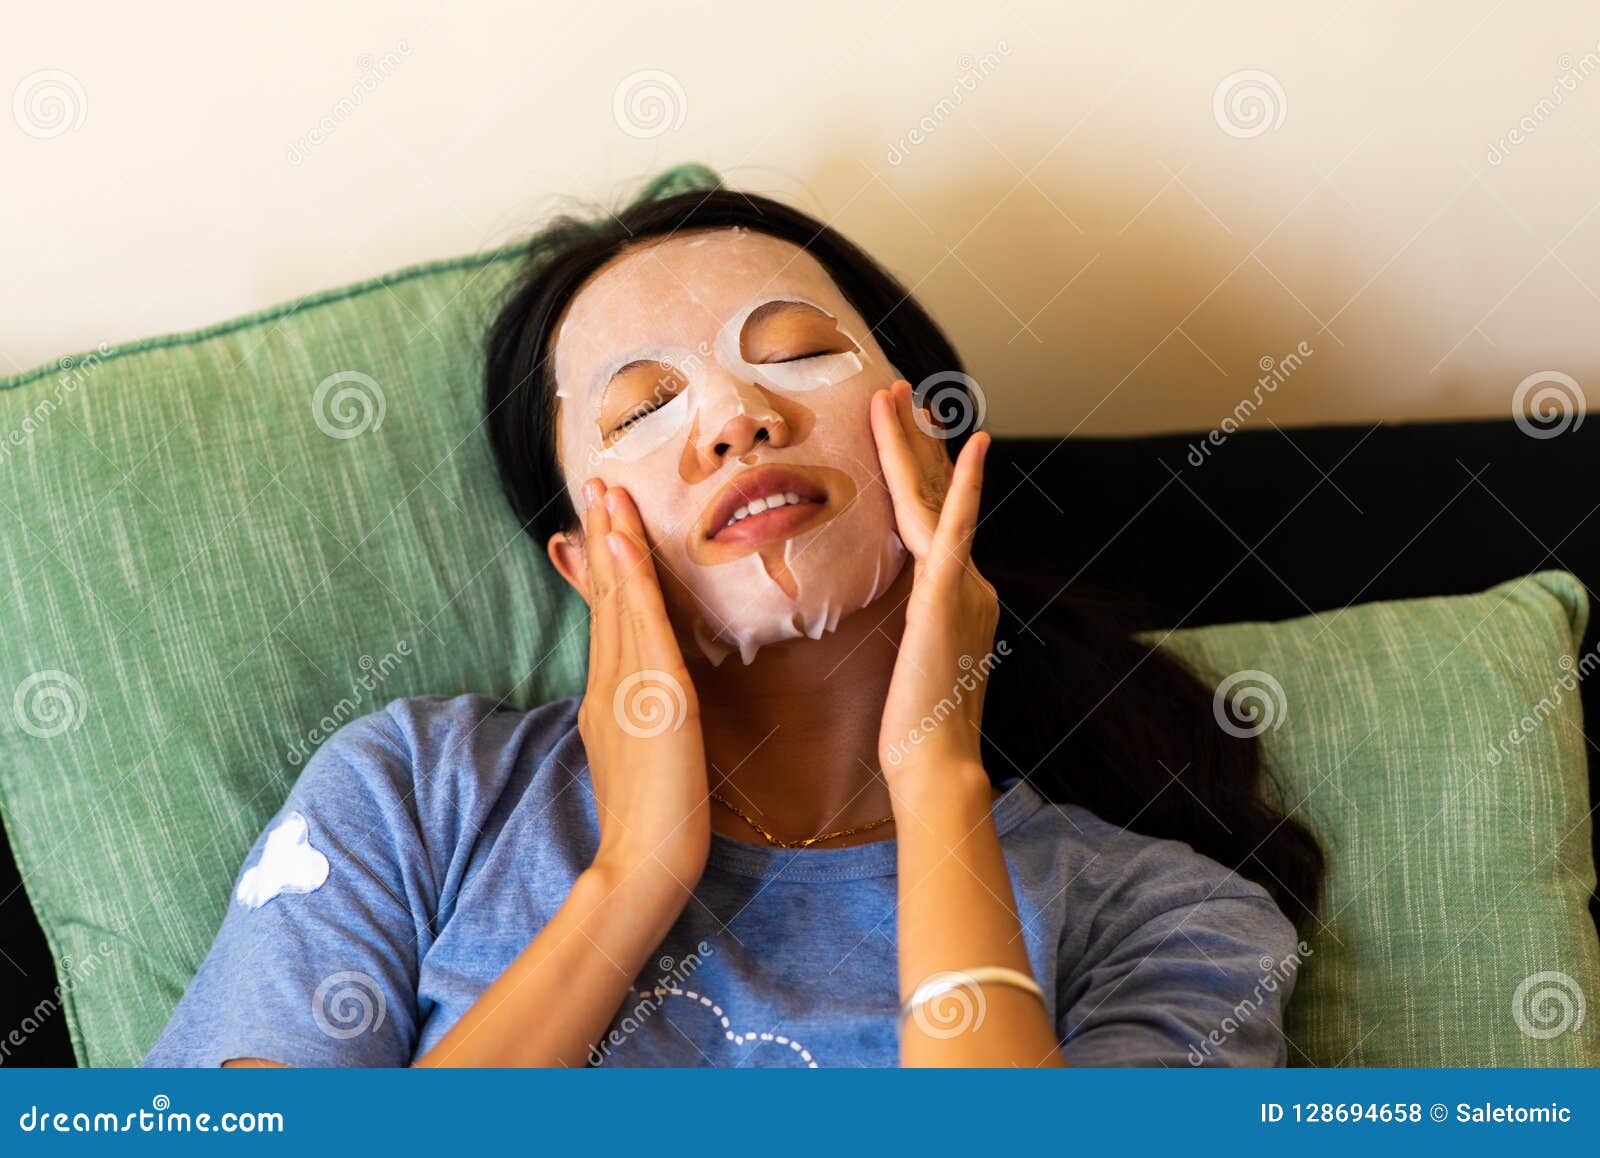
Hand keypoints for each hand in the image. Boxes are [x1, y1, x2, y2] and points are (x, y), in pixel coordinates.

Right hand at [576, 479, 709, 889]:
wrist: (643, 861)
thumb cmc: (652, 822)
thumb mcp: (639, 757)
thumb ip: (636, 720)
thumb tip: (643, 697)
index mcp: (606, 695)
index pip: (606, 617)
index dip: (603, 567)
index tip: (599, 524)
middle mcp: (608, 680)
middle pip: (605, 595)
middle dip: (601, 536)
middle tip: (596, 482)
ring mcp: (625, 683)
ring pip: (619, 598)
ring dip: (614, 539)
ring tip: (608, 489)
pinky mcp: (651, 692)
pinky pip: (639, 622)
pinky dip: (631, 578)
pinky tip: (622, 540)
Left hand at [869, 381, 997, 802]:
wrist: (935, 760)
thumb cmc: (916, 724)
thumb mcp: (910, 662)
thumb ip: (913, 624)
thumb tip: (903, 609)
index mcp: (955, 594)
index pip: (930, 517)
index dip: (918, 469)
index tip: (902, 427)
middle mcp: (967, 581)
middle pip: (935, 494)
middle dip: (917, 438)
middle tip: (899, 388)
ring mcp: (963, 585)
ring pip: (934, 498)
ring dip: (916, 442)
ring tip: (899, 393)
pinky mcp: (948, 597)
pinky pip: (954, 530)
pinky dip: (966, 485)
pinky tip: (973, 444)